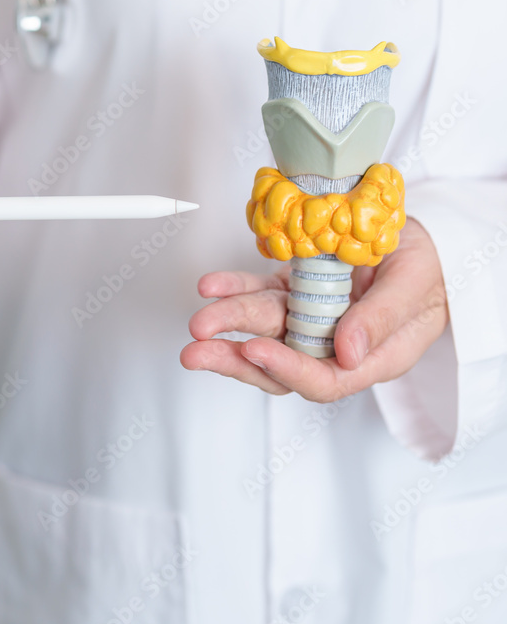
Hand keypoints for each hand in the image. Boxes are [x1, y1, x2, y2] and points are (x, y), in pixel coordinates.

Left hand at [180, 218, 447, 400]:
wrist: (419, 243)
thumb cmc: (427, 270)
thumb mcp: (414, 286)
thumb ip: (383, 319)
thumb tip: (348, 353)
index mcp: (371, 358)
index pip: (323, 380)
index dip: (287, 368)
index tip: (254, 350)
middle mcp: (332, 345)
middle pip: (278, 362)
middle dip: (235, 358)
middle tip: (196, 352)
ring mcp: (309, 317)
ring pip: (262, 327)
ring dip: (227, 322)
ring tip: (198, 320)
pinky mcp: (293, 292)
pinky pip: (259, 292)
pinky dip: (234, 287)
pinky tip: (212, 285)